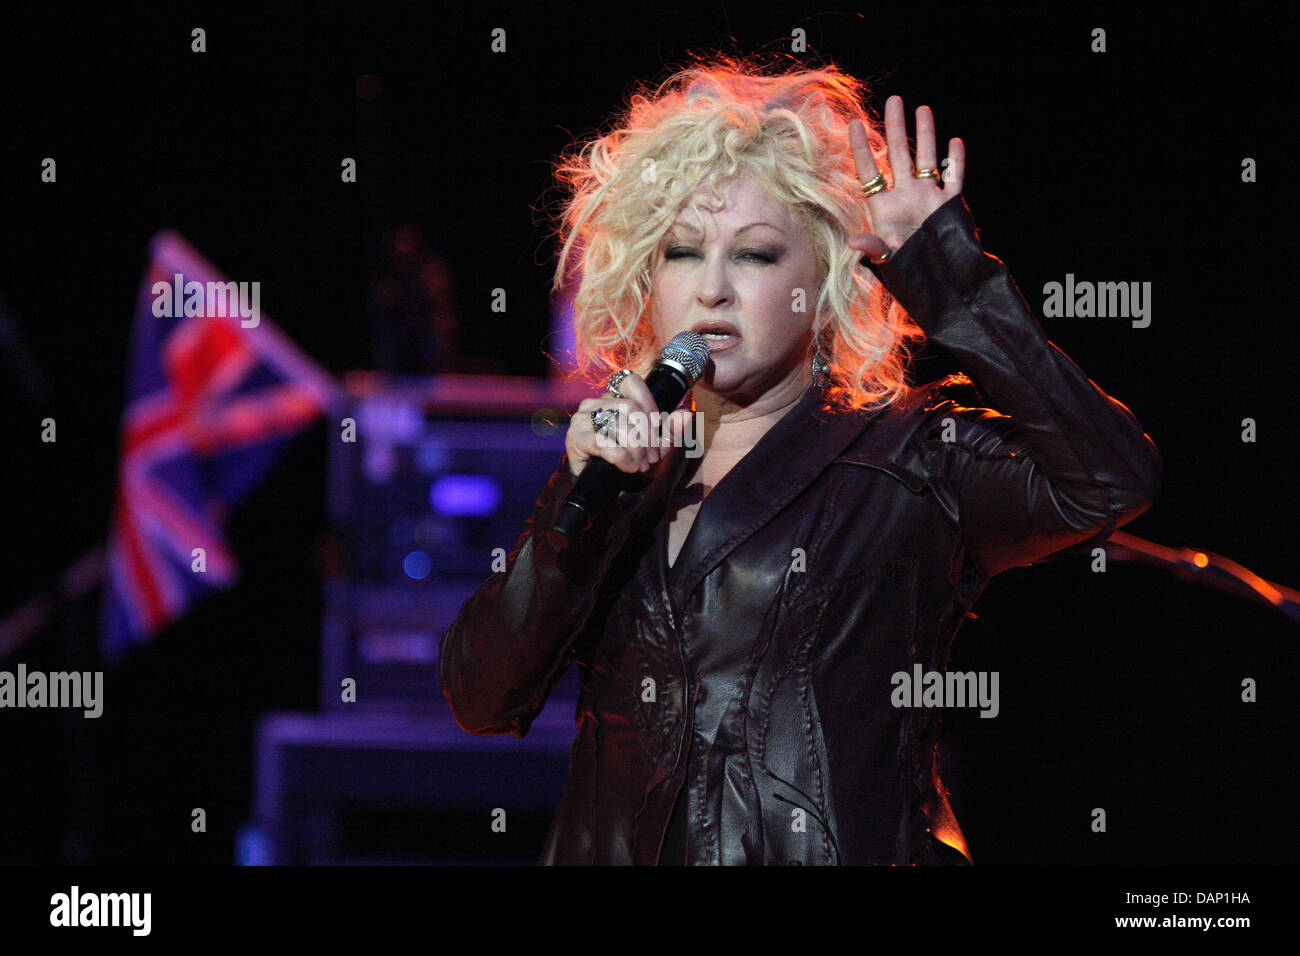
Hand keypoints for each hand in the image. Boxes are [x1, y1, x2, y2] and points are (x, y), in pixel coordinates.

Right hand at [566, 371, 693, 477]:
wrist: (597, 485)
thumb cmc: (624, 459)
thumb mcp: (652, 445)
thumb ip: (670, 430)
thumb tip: (686, 414)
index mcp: (611, 398)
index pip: (631, 381)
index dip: (649, 401)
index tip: (659, 425)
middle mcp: (594, 404)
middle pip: (631, 407)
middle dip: (648, 435)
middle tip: (653, 457)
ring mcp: (581, 419)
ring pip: (619, 424)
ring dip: (637, 449)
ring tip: (642, 465)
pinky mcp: (575, 439)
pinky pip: (603, 443)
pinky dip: (621, 457)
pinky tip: (629, 467)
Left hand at [846, 95, 965, 263]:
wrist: (940, 284)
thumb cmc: (908, 274)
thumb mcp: (888, 262)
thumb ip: (874, 248)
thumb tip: (854, 242)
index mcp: (884, 208)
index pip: (869, 171)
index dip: (862, 148)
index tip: (855, 122)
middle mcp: (905, 197)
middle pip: (898, 155)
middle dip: (896, 127)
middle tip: (894, 100)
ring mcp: (928, 199)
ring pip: (927, 159)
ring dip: (926, 135)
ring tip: (922, 109)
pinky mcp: (950, 206)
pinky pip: (954, 178)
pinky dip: (956, 161)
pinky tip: (955, 142)